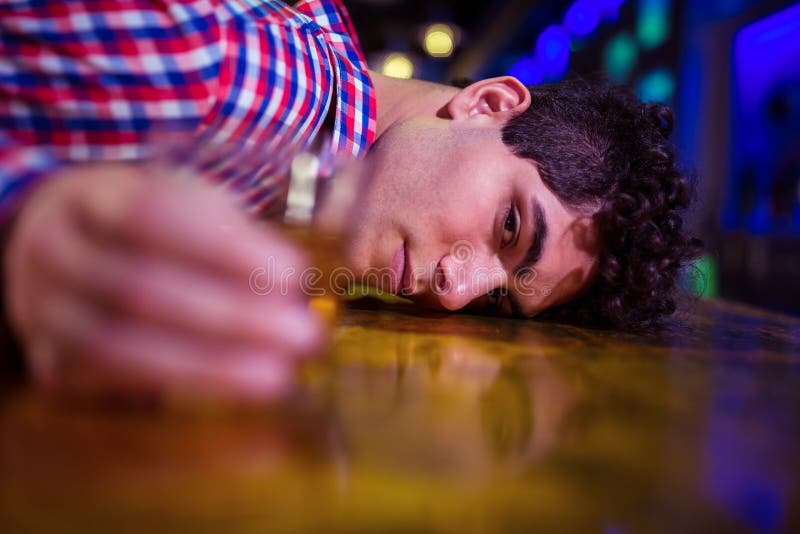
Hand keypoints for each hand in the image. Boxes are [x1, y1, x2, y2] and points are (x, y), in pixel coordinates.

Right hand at [3, 163, 324, 401]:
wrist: (62, 253)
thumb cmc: (144, 224)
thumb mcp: (182, 201)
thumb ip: (230, 231)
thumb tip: (291, 283)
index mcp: (90, 197)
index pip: (153, 216)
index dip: (225, 249)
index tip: (292, 274)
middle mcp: (55, 252)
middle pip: (142, 289)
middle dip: (234, 316)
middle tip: (302, 334)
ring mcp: (46, 310)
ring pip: (124, 346)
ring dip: (213, 365)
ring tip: (280, 374)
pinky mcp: (53, 362)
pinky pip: (118, 382)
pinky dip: (183, 386)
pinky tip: (237, 386)